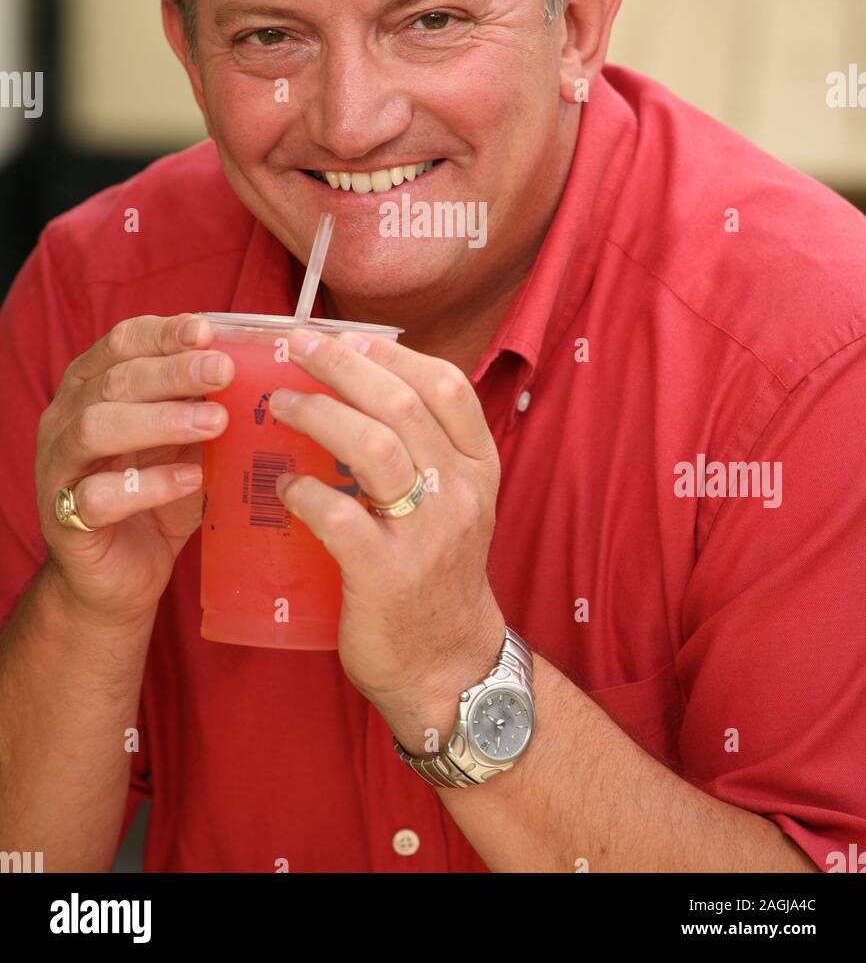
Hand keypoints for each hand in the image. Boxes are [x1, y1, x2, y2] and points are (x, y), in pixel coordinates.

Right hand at [35, 313, 231, 627]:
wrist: (119, 575)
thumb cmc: (155, 495)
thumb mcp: (183, 443)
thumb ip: (202, 405)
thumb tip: (257, 370)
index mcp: (91, 387)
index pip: (121, 343)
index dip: (163, 333)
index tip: (208, 331)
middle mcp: (66, 420)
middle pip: (113, 381)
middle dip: (173, 371)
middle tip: (223, 371)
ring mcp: (60, 469)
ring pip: (96, 428)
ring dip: (161, 420)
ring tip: (215, 422)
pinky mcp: (66, 520)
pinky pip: (99, 496)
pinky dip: (148, 485)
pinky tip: (190, 480)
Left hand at [268, 328, 505, 739]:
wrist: (446, 664)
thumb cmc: (435, 573)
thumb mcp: (453, 502)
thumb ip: (424, 450)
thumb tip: (361, 386)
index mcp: (478, 466)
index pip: (446, 385)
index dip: (393, 353)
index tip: (347, 339)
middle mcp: (460, 491)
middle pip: (403, 403)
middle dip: (343, 366)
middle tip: (297, 348)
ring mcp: (426, 533)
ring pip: (374, 447)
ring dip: (320, 414)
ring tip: (280, 403)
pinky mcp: (385, 575)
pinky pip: (338, 516)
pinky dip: (303, 490)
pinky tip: (282, 483)